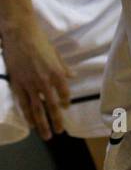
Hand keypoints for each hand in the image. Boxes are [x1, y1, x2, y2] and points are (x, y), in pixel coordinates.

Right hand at [1, 22, 70, 139]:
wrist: (20, 34)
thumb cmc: (40, 40)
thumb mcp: (55, 53)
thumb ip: (63, 67)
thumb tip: (73, 76)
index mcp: (56, 73)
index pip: (64, 93)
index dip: (66, 103)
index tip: (65, 108)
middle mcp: (44, 82)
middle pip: (51, 106)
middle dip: (56, 121)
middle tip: (59, 132)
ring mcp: (30, 85)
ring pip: (36, 110)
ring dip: (42, 124)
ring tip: (46, 135)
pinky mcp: (17, 84)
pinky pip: (23, 104)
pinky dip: (27, 116)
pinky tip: (30, 125)